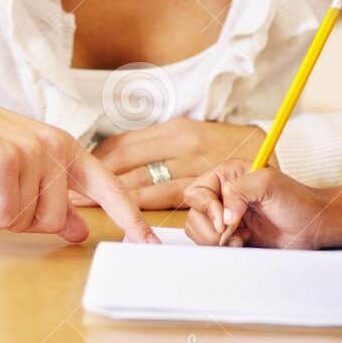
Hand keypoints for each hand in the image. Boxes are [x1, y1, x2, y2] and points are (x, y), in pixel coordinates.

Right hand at [0, 84, 157, 243]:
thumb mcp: (24, 171)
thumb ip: (55, 199)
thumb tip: (79, 231)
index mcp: (68, 150)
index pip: (109, 188)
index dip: (130, 218)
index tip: (149, 244)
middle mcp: (56, 148)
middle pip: (53, 220)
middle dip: (19, 218)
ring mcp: (33, 152)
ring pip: (23, 221)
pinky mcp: (6, 161)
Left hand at [88, 119, 264, 208]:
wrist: (273, 156)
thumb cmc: (229, 147)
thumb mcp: (194, 135)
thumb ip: (160, 146)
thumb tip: (118, 158)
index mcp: (176, 128)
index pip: (124, 143)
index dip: (97, 160)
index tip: (76, 171)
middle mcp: (183, 144)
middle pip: (127, 162)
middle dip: (95, 180)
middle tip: (68, 193)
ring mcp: (195, 167)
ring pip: (142, 182)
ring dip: (111, 196)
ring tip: (84, 206)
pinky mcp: (206, 188)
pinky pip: (165, 199)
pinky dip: (140, 206)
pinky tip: (124, 213)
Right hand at [182, 160, 331, 248]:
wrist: (312, 225)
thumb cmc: (296, 200)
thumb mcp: (268, 183)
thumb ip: (239, 191)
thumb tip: (223, 216)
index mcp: (227, 176)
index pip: (196, 192)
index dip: (207, 208)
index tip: (224, 221)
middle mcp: (222, 195)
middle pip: (194, 214)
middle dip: (211, 229)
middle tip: (235, 231)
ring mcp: (225, 218)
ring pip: (198, 232)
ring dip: (217, 240)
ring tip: (242, 237)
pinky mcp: (230, 237)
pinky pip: (211, 245)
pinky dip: (223, 248)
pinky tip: (243, 243)